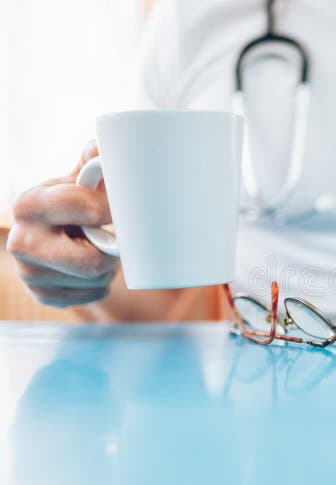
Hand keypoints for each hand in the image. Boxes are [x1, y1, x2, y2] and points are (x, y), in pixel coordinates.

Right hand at [6, 141, 118, 307]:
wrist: (53, 237)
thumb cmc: (72, 203)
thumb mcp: (77, 179)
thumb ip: (91, 162)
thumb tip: (103, 147)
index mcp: (30, 205)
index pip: (87, 209)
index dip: (114, 210)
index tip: (123, 209)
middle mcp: (21, 242)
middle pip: (93, 261)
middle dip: (112, 251)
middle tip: (110, 237)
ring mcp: (29, 274)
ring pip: (96, 280)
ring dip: (109, 267)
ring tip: (98, 249)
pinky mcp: (42, 296)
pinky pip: (92, 295)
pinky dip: (101, 284)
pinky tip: (90, 268)